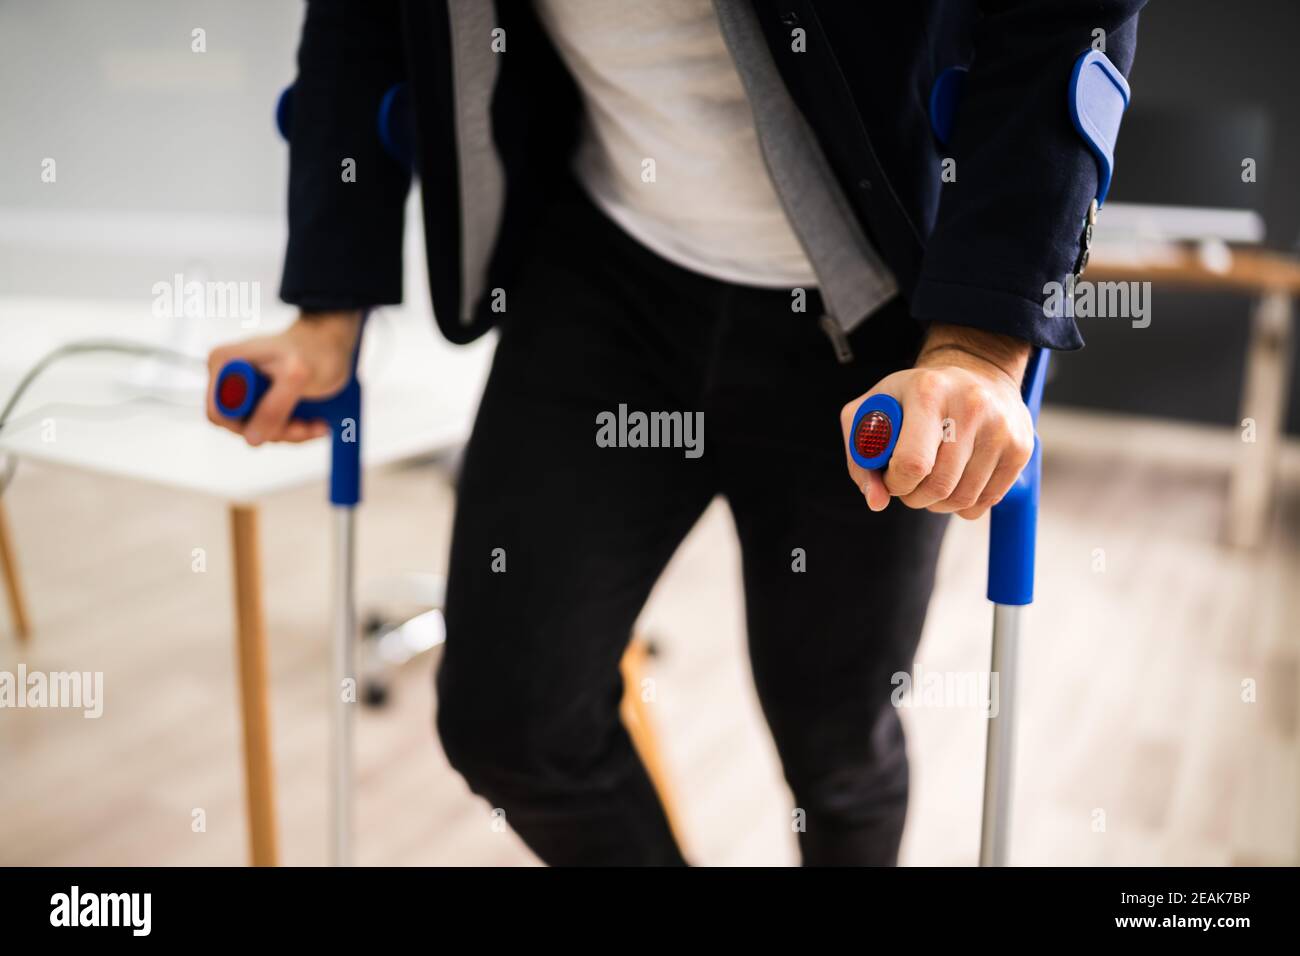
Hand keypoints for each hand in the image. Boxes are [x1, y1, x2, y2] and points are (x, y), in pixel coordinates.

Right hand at [206, 311, 361, 444]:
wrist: (331, 342)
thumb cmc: (315, 350)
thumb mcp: (296, 377)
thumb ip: (273, 407)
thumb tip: (251, 439)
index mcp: (224, 364)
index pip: (220, 413)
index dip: (249, 426)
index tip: (285, 422)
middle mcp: (228, 377)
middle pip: (240, 426)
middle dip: (276, 431)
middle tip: (307, 427)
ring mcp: (244, 389)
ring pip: (258, 430)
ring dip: (290, 433)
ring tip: (318, 424)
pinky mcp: (260, 399)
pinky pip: (271, 427)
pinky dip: (294, 430)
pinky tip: (315, 424)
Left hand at [840, 324, 1034, 519]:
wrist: (975, 372)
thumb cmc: (913, 397)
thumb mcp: (871, 412)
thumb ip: (861, 459)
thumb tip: (876, 501)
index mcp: (928, 392)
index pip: (912, 464)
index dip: (895, 483)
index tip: (891, 477)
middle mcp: (971, 406)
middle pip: (939, 486)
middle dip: (915, 497)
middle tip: (909, 484)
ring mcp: (1001, 427)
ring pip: (963, 500)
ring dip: (938, 504)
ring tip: (930, 481)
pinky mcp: (1021, 448)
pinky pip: (986, 502)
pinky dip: (964, 505)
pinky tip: (956, 482)